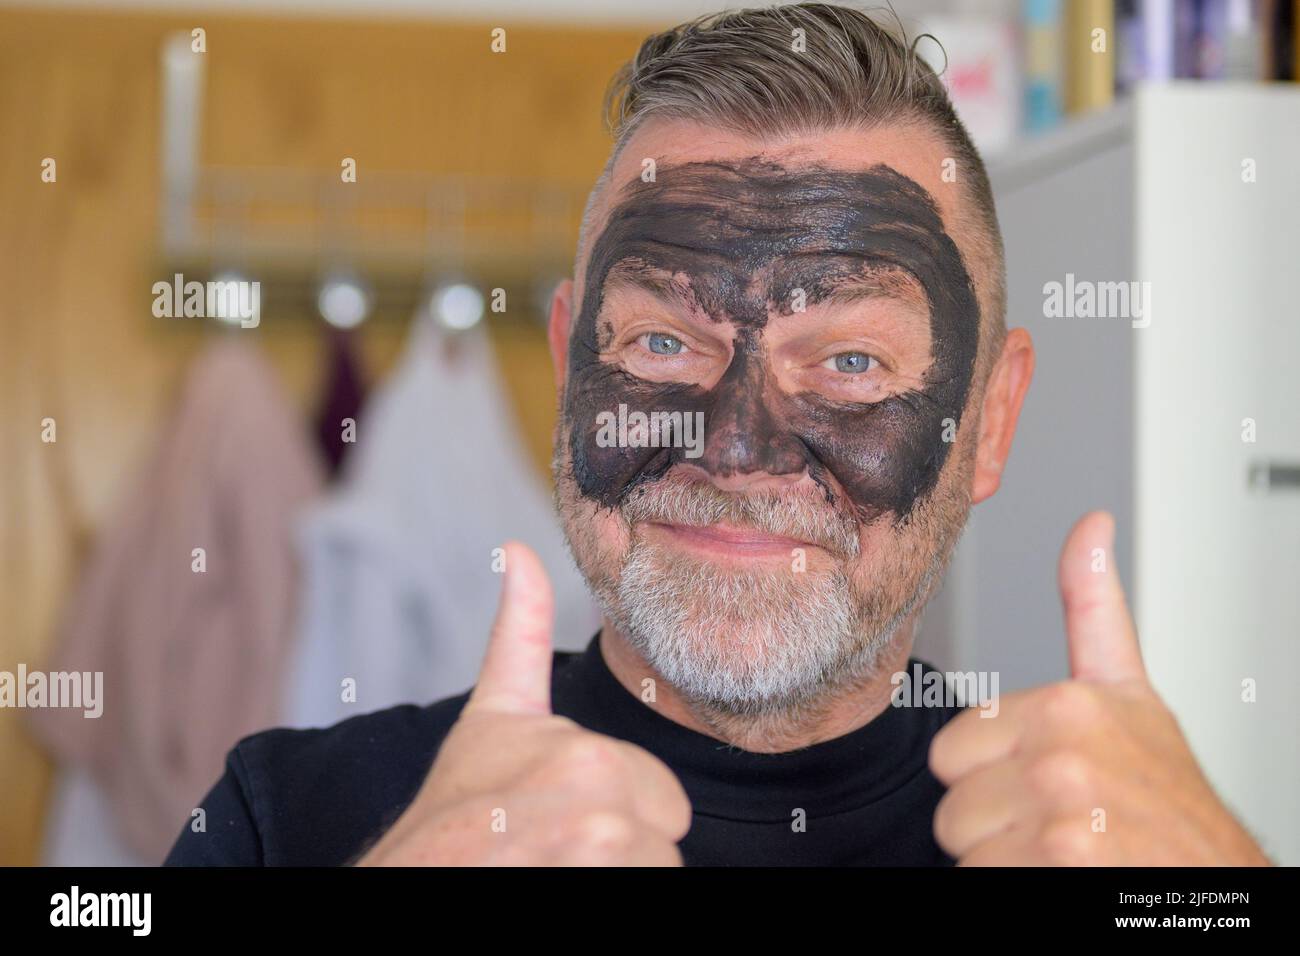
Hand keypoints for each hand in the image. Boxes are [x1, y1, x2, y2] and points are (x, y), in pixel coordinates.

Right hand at [356, 541, 691, 865]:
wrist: (410, 878)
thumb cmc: (453, 816)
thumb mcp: (492, 722)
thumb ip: (519, 635)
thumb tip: (519, 550)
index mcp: (589, 757)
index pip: (666, 805)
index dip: (620, 817)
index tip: (556, 818)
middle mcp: (597, 800)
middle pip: (663, 845)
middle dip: (620, 855)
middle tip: (549, 852)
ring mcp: (597, 851)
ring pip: (654, 873)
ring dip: (613, 878)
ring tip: (548, 867)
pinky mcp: (593, 884)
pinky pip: (647, 895)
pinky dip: (610, 898)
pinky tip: (554, 882)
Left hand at [929, 511, 1269, 865]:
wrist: (1216, 882)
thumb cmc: (1167, 799)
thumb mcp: (1130, 695)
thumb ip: (1093, 610)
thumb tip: (1089, 526)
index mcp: (1066, 706)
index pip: (951, 751)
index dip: (989, 777)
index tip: (1045, 783)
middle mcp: (1062, 756)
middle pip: (952, 802)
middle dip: (993, 822)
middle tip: (1056, 825)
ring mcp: (1062, 816)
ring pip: (962, 847)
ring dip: (1002, 862)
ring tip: (1062, 853)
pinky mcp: (1060, 866)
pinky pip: (976, 882)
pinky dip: (1012, 890)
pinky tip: (1060, 879)